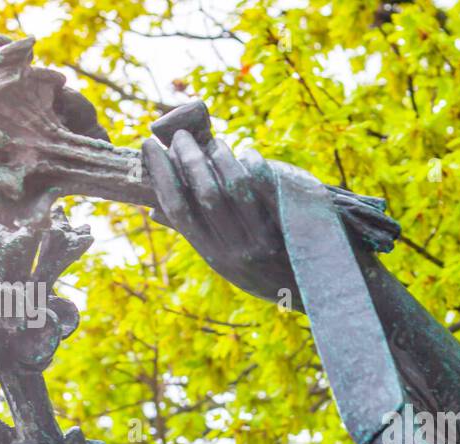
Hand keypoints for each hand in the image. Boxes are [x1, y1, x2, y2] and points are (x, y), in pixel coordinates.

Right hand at [142, 129, 299, 306]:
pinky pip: (270, 190)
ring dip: (222, 158)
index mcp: (212, 255)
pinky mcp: (290, 228)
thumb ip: (198, 234)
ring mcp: (264, 240)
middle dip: (189, 158)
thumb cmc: (260, 271)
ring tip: (216, 142)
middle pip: (205, 194)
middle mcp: (236, 250)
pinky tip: (249, 154)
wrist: (310, 291)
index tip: (149, 145)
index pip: (177, 209)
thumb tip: (154, 212)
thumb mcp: (225, 261)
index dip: (161, 174)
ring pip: (237, 188)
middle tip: (181, 135)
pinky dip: (257, 167)